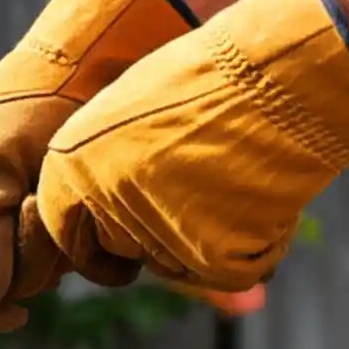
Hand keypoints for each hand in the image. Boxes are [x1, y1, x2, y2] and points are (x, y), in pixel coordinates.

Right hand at [0, 0, 197, 329]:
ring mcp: (10, 209)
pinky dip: (82, 250)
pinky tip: (94, 224)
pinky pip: (63, 260)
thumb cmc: (45, 100)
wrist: (108, 60)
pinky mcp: (51, 213)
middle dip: (24, 262)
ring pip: (29, 273)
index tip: (18, 314)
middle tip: (47, 217)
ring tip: (72, 206)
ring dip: (56, 253)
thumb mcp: (0, 160)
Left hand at [36, 0, 348, 292]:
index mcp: (70, 163)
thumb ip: (109, 163)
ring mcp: (156, 233)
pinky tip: (265, 202)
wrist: (285, 75)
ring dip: (202, 239)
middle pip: (121, 247)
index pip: (64, 227)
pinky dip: (250, 249)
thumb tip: (105, 213)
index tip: (120, 236)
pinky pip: (225, 274)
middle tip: (199, 189)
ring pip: (173, 264)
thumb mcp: (136, 110)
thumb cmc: (213, 78)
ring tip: (237, 179)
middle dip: (153, 232)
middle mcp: (104, 202)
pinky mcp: (210, 259)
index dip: (94, 236)